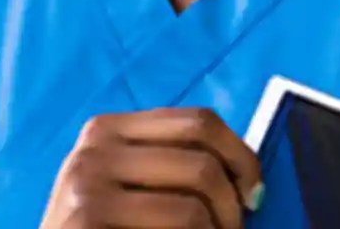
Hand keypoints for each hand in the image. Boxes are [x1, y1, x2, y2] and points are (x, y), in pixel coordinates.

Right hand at [40, 108, 265, 228]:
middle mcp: (93, 148)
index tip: (254, 191)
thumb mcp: (130, 187)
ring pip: (194, 206)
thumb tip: (250, 175)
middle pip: (203, 162)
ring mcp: (85, 187)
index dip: (241, 156)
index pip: (199, 121)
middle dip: (233, 204)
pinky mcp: (85, 221)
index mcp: (107, 128)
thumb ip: (172, 167)